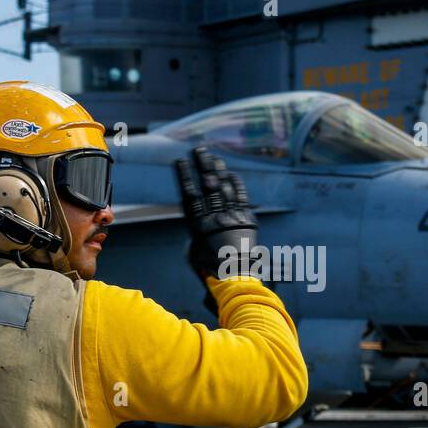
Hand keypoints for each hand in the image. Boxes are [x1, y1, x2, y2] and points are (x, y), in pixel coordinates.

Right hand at [174, 147, 257, 286]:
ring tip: (214, 157)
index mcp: (199, 225)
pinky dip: (237, 185)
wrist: (237, 278)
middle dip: (203, 165)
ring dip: (219, 171)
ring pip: (225, 188)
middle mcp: (216, 217)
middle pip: (209, 186)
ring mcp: (233, 217)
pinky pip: (242, 198)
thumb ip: (195, 233)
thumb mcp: (194, 252)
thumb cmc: (211, 269)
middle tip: (199, 149)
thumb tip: (199, 222)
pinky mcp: (247, 220)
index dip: (185, 176)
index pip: (190, 195)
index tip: (180, 161)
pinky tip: (232, 174)